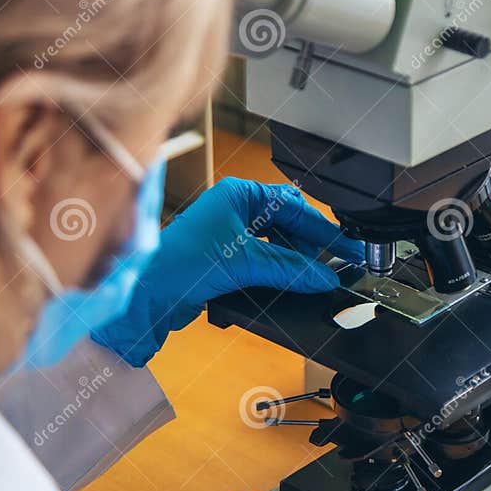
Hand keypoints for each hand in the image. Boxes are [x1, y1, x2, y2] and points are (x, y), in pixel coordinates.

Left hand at [93, 177, 363, 365]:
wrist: (142, 295)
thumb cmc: (176, 263)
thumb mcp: (243, 261)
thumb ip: (289, 268)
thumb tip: (324, 276)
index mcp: (238, 195)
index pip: (294, 207)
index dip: (324, 230)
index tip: (347, 249)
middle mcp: (234, 211)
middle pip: (288, 225)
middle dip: (312, 246)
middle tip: (338, 266)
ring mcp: (229, 237)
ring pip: (278, 246)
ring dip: (296, 263)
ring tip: (315, 280)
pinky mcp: (224, 263)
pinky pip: (264, 265)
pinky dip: (280, 275)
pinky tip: (292, 287)